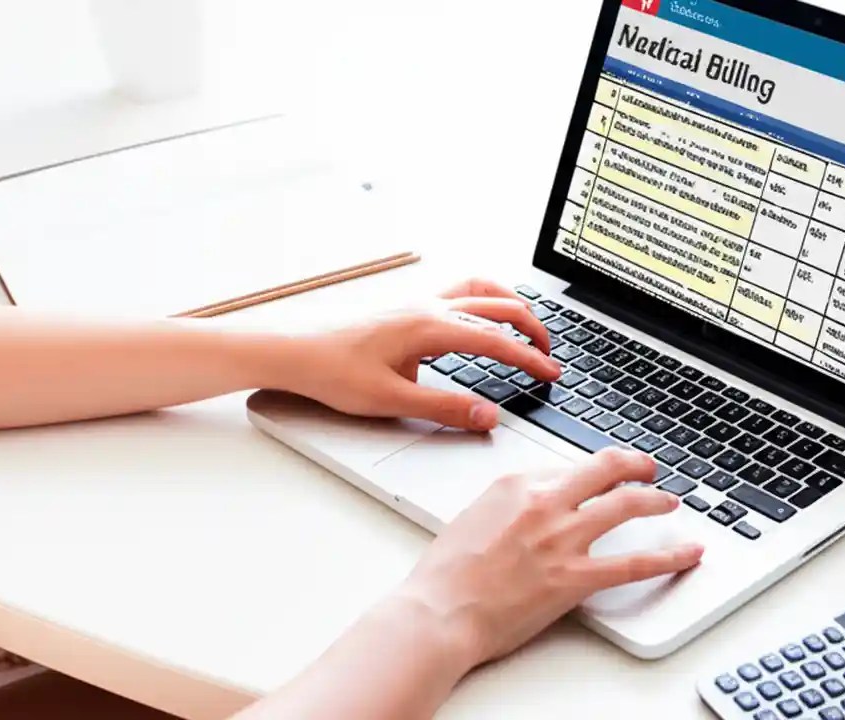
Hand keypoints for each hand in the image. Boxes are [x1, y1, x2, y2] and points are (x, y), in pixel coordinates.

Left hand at [284, 278, 559, 429]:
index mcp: (430, 328)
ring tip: (529, 325)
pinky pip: (458, 290)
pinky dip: (484, 298)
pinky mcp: (407, 307)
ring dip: (510, 304)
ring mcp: (418, 303)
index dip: (530, 358)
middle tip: (549, 353)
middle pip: (497, 307)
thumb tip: (488, 417)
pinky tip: (483, 316)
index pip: (495, 341)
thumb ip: (446, 409)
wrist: (293, 351)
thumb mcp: (392, 400)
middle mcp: (428, 308)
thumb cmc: (333, 372)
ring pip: (479, 289)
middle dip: (531, 327)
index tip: (551, 373)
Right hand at [395, 448, 704, 666]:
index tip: (601, 476)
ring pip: (627, 505)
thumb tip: (534, 508)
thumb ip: (509, 506)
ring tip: (669, 502)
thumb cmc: (445, 576)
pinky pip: (635, 563)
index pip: (568, 467)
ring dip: (655, 500)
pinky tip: (687, 553)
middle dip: (634, 465)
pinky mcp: (575, 577)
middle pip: (605, 469)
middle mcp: (545, 503)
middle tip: (647, 470)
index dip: (591, 472)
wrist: (439, 612)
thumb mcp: (472, 518)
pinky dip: (669, 557)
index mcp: (516, 484)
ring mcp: (563, 538)